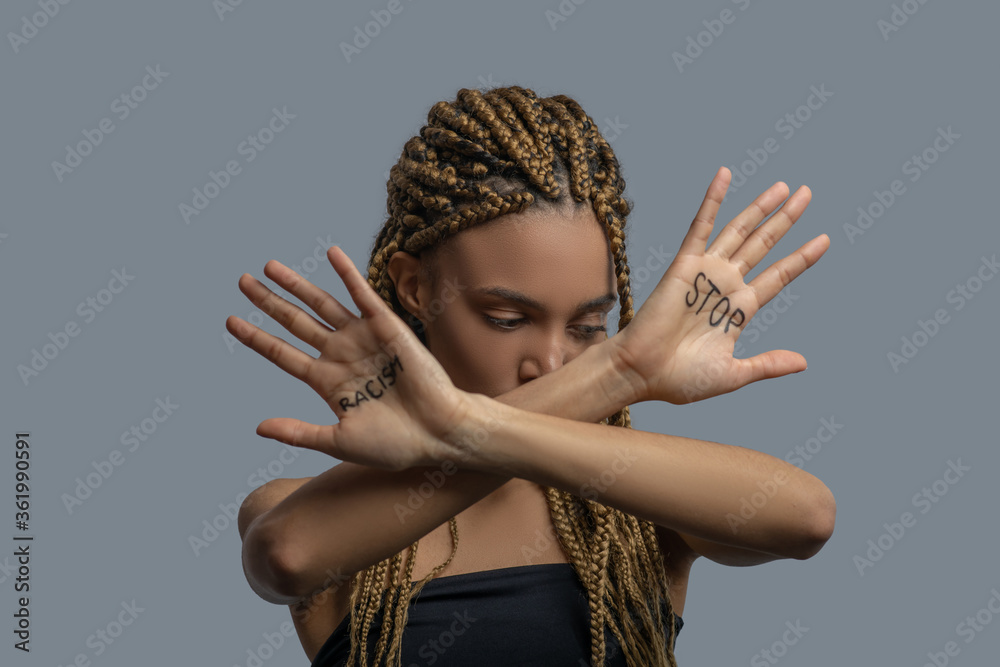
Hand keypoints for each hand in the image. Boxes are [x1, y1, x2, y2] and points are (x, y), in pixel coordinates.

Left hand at [226, 246, 471, 469]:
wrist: (437, 433)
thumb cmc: (395, 444)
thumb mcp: (339, 441)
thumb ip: (299, 432)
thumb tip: (258, 427)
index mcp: (327, 382)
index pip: (282, 354)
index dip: (256, 337)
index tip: (231, 321)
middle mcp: (340, 356)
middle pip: (295, 323)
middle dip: (268, 302)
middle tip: (242, 282)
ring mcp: (362, 339)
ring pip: (321, 305)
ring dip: (296, 285)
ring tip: (268, 267)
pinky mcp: (386, 326)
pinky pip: (362, 295)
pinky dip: (346, 274)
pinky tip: (331, 254)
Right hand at [610, 167, 829, 403]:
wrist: (642, 373)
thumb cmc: (680, 380)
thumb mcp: (733, 375)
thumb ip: (767, 365)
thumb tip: (803, 362)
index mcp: (740, 309)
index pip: (778, 276)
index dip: (801, 258)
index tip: (825, 240)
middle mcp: (726, 285)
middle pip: (763, 245)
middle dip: (785, 220)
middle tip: (806, 194)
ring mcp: (706, 272)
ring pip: (739, 231)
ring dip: (760, 208)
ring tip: (783, 187)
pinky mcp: (684, 264)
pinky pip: (701, 226)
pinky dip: (713, 200)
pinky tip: (725, 176)